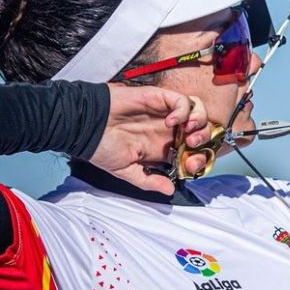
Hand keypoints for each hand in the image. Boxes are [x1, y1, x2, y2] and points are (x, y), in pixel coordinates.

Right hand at [87, 84, 211, 195]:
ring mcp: (165, 113)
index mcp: (162, 148)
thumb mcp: (126, 171)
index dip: (197, 159)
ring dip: (199, 123)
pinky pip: (183, 100)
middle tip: (192, 148)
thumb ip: (149, 180)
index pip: (191, 151)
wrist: (85, 126)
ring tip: (188, 134)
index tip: (190, 166)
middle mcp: (167, 130)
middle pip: (200, 132)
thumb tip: (170, 191)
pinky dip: (184, 110)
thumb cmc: (101, 148)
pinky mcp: (159, 98)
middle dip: (204, 141)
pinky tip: (171, 122)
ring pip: (197, 112)